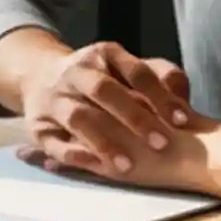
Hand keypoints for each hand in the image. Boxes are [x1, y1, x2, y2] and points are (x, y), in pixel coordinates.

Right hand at [20, 41, 194, 177]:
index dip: (160, 96)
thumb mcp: (129, 69)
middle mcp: (76, 72)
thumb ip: (161, 77)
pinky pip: (54, 142)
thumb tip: (182, 97)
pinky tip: (97, 166)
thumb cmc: (101, 80)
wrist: (40, 77)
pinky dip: (75, 154)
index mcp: (104, 55)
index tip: (181, 120)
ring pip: (78, 117)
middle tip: (161, 144)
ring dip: (104, 142)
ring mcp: (54, 98)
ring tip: (127, 166)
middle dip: (134, 117)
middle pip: (104, 91)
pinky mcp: (38, 126)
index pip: (136, 72)